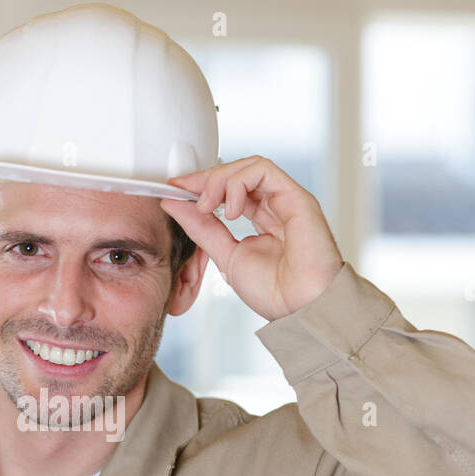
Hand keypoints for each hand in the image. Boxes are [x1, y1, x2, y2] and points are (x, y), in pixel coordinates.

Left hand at [160, 155, 343, 320]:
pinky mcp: (297, 197)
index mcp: (261, 220)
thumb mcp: (225, 256)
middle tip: (185, 193)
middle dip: (206, 179)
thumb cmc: (275, 292)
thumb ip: (202, 229)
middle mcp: (275, 206)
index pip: (229, 189)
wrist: (300, 309)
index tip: (175, 189)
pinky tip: (230, 210)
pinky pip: (263, 170)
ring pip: (249, 166)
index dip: (201, 185)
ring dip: (220, 180)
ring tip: (208, 206)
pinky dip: (239, 183)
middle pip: (237, 173)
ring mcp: (286, 200)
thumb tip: (174, 204)